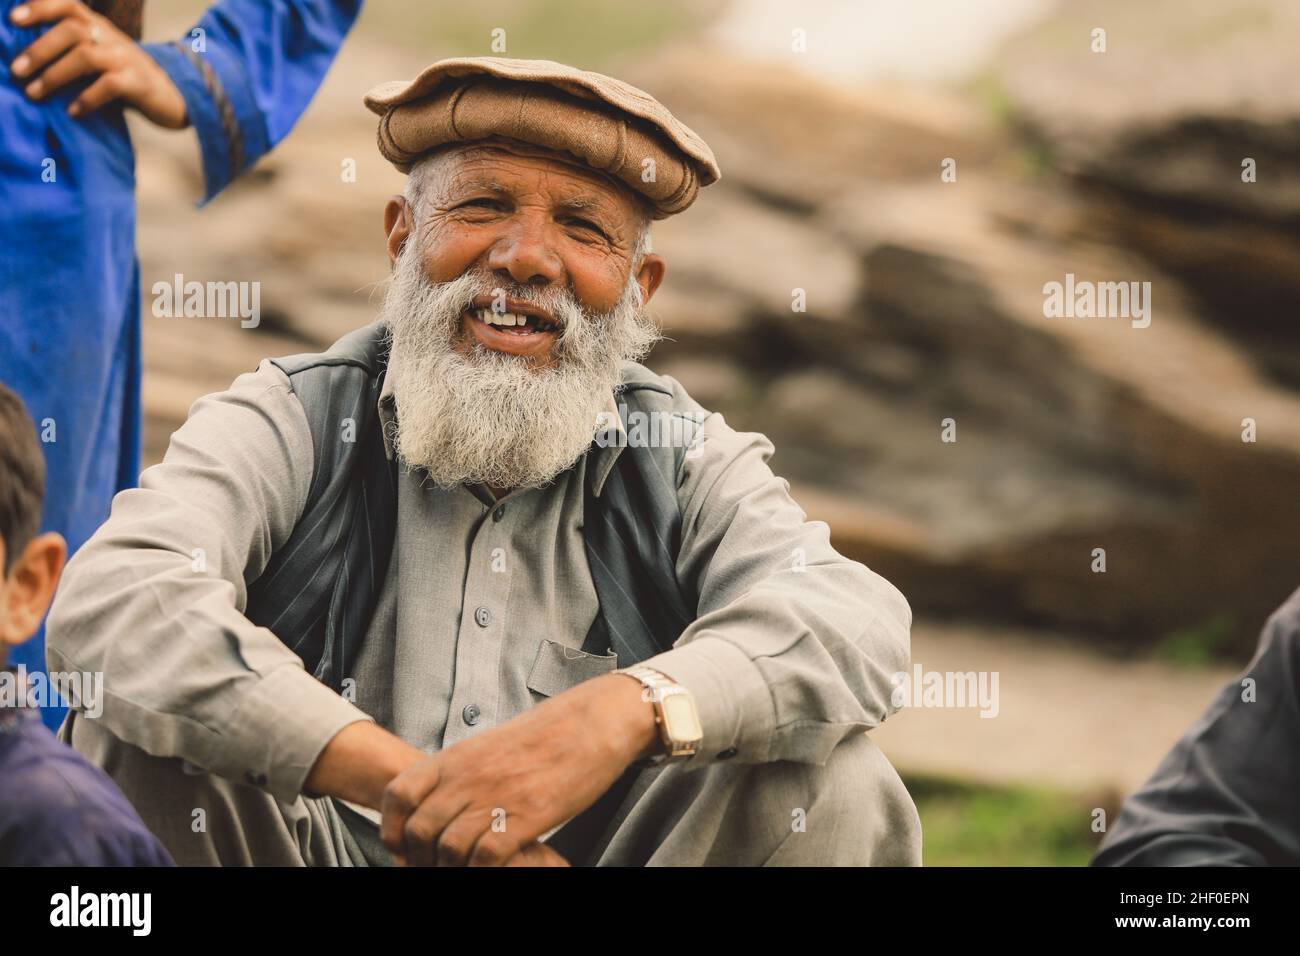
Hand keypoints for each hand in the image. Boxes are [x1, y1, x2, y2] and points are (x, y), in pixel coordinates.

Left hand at [9, 0, 186, 127]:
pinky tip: (73, 112)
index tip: (13, 20)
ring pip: (85, 57)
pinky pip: (109, 86)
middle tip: (17, 71)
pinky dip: (86, 99)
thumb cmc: (129, 79)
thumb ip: (75, 50)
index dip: (41, 7)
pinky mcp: (139, 83)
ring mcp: (127, 59)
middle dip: (40, 49)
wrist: (175, 97)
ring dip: (55, 75)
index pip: (69, 5)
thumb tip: (29, 60)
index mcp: (100, 27)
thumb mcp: (103, 55)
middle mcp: (112, 37)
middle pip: (72, 30)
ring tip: (35, 93)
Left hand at [381, 673, 657, 865]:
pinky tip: (493, 866)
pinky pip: (486, 857)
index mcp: (458, 756)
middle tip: (437, 866)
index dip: (392, 828)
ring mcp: (497, 795)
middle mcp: (470, 775)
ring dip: (452, 867)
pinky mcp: (528, 815)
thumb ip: (462, 770)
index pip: (398, 794)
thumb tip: (442, 798)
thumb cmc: (548, 734)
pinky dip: (482, 871)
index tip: (403, 847)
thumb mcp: (491, 744)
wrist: (594, 722)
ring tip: (466, 868)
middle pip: (420, 830)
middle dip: (422, 859)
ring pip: (448, 849)